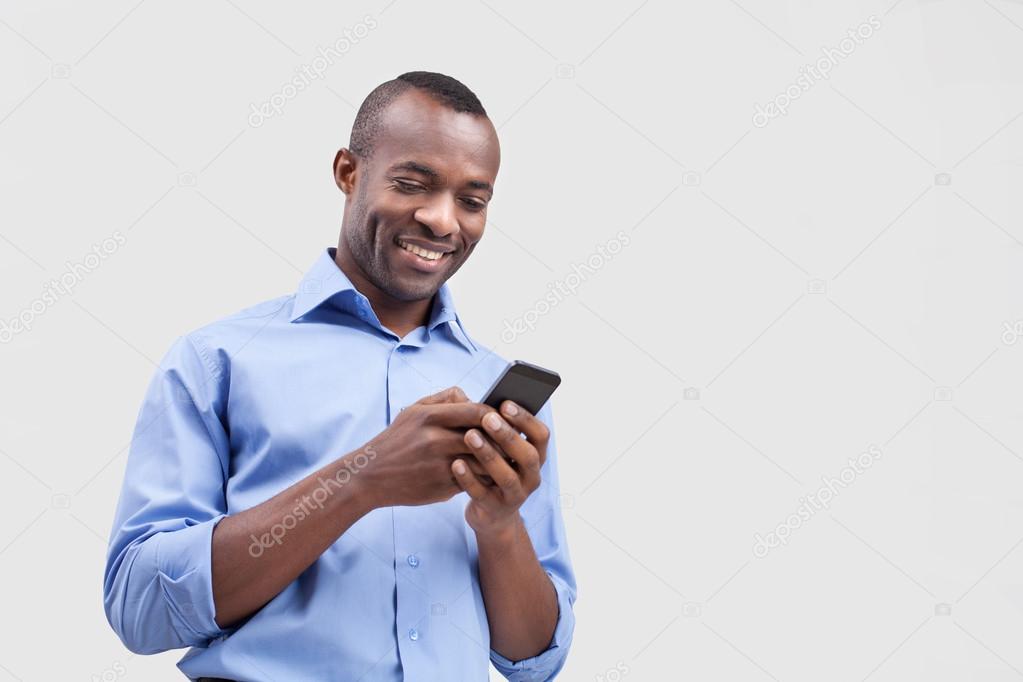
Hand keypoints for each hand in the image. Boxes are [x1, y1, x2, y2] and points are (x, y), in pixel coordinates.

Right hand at [358, 387, 495, 508]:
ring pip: (484, 462)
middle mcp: (435, 440)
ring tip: (504, 458)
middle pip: (485, 437)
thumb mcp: (414, 410)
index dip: (495, 414)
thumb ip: (445, 399)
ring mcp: (439, 465)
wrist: (369, 476)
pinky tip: (487, 475)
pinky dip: (483, 478)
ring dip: (497, 461)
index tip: (502, 417)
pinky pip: (474, 481)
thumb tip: (473, 397)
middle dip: (501, 439)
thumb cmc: (396, 440)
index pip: (477, 410)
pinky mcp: (441, 487)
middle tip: (511, 439)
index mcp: (430, 416)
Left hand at [451, 400, 549, 535]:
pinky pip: (482, 494)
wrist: (491, 514)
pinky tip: (456, 463)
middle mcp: (531, 477)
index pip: (541, 435)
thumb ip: (499, 432)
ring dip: (488, 454)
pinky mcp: (495, 509)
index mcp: (536, 457)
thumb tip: (484, 404)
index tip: (505, 403)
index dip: (525, 419)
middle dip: (507, 435)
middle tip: (487, 418)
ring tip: (469, 436)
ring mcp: (515, 496)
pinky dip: (469, 478)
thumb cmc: (493, 470)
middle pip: (527, 455)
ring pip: (506, 476)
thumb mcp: (503, 452)